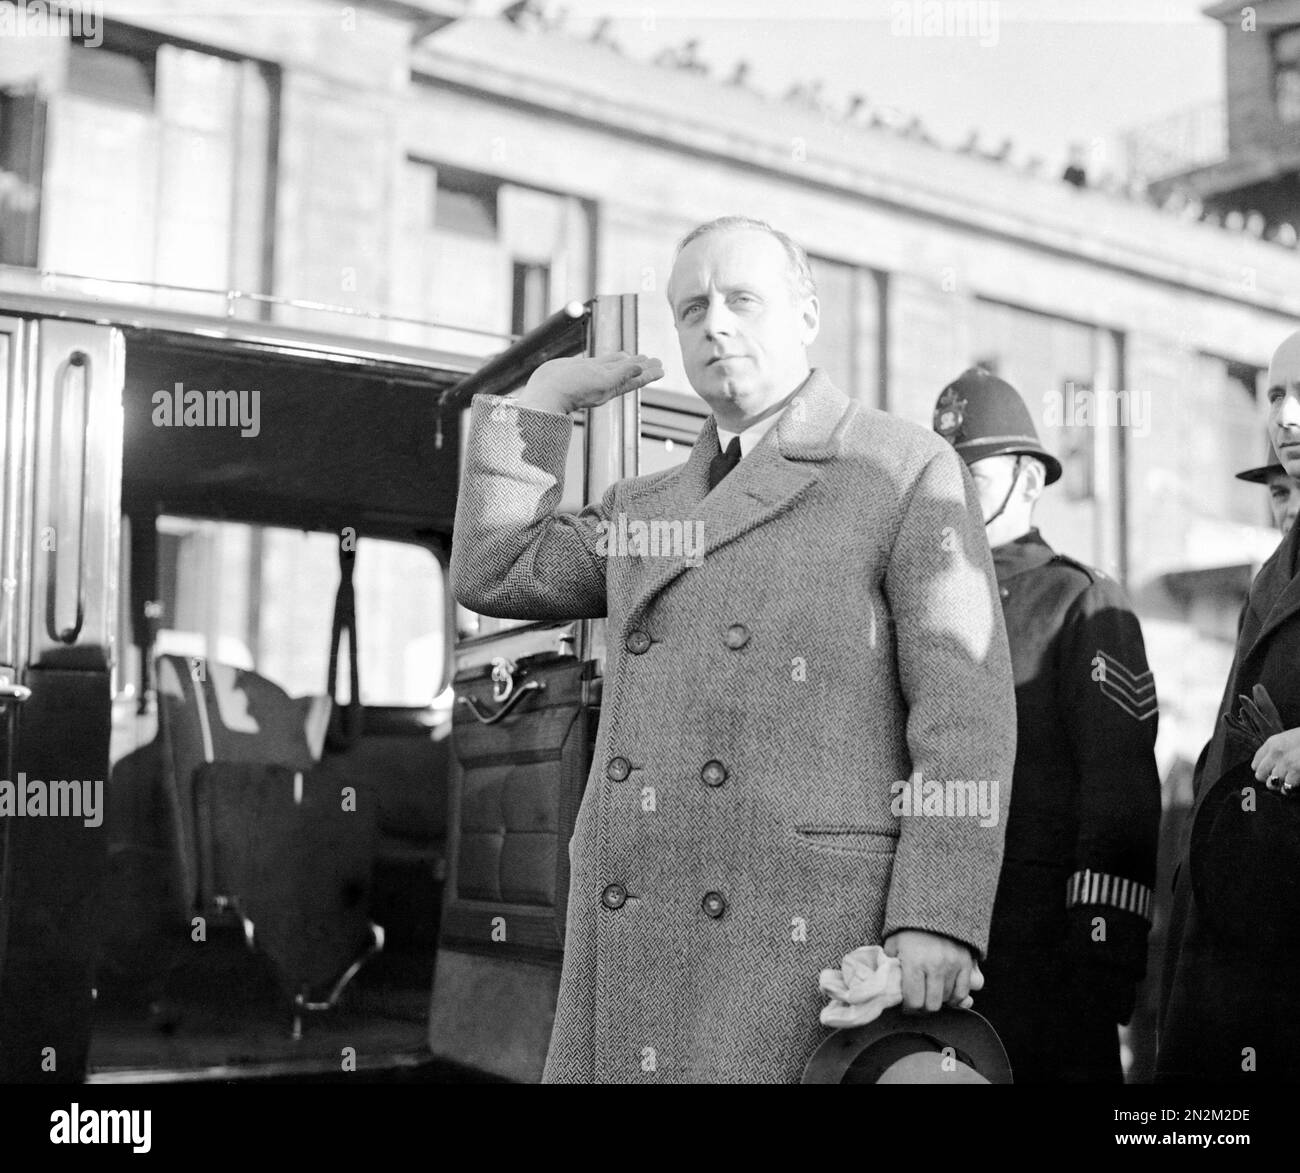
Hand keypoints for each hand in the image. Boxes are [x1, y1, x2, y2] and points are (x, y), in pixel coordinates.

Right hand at [512, 351, 663, 414]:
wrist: (544, 392)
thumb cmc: (572, 389)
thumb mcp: (600, 381)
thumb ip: (621, 374)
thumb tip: (642, 369)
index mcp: (611, 386)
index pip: (635, 379)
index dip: (648, 373)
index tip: (662, 368)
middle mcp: (603, 381)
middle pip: (628, 372)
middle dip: (642, 367)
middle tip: (657, 361)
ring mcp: (591, 375)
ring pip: (615, 366)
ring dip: (628, 362)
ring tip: (640, 357)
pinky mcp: (580, 369)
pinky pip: (601, 362)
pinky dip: (611, 359)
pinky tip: (615, 356)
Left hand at [883, 929, 981, 1011]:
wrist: (934, 907)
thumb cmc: (910, 928)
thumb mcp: (893, 943)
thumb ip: (890, 965)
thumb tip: (889, 985)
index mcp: (914, 962)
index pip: (914, 1001)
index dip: (909, 1008)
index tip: (906, 1006)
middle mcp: (935, 966)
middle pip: (932, 1005)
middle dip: (923, 1008)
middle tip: (918, 1004)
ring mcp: (952, 966)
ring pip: (947, 999)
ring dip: (938, 1000)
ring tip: (930, 993)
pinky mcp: (966, 963)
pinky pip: (963, 992)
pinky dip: (956, 998)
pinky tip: (947, 994)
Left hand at [1252, 727, 1299, 792]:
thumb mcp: (1288, 739)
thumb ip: (1275, 751)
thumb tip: (1267, 767)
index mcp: (1272, 743)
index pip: (1255, 763)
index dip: (1263, 770)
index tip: (1270, 772)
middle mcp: (1276, 752)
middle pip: (1260, 775)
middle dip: (1269, 779)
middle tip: (1279, 779)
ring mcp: (1286, 763)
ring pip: (1272, 783)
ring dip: (1280, 785)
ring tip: (1288, 782)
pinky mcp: (1296, 772)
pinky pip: (1286, 788)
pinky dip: (1290, 789)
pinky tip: (1295, 784)